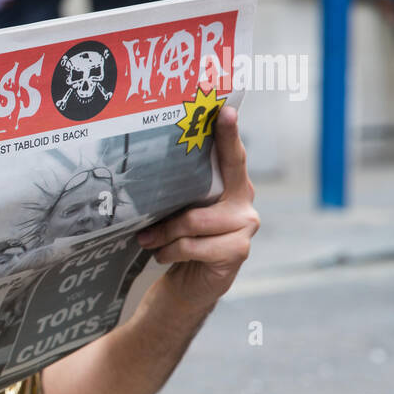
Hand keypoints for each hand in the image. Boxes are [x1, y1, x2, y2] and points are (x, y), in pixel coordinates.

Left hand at [135, 106, 258, 310]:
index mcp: (233, 186)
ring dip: (164, 234)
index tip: (225, 110)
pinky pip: (193, 245)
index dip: (229, 133)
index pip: (233, 156)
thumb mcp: (181, 211)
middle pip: (212, 188)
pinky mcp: (237, 251)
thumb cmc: (184, 240)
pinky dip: (170, 251)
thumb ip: (181, 191)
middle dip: (177, 200)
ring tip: (148, 240)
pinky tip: (162, 256)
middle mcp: (245, 203)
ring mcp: (245, 227)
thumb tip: (150, 167)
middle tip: (150, 211)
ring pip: (194, 221)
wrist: (190, 283)